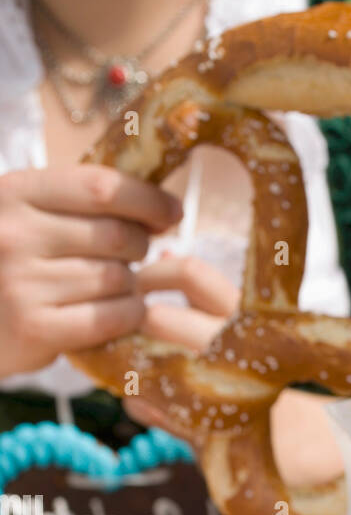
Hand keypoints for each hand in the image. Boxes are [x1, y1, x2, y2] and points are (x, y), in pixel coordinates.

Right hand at [0, 164, 181, 378]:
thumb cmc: (11, 262)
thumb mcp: (29, 216)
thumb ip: (80, 204)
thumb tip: (163, 207)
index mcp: (15, 193)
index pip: (100, 186)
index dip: (147, 198)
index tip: (172, 211)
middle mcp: (15, 234)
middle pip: (116, 235)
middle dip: (141, 246)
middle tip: (136, 255)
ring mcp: (22, 283)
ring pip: (118, 279)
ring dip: (134, 285)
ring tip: (118, 286)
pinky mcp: (35, 328)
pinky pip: (110, 317)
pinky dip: (128, 314)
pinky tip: (122, 311)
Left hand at [123, 252, 239, 430]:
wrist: (270, 435)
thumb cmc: (240, 368)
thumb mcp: (228, 321)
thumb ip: (197, 292)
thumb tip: (163, 251)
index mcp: (241, 314)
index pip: (189, 272)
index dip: (152, 274)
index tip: (135, 285)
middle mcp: (231, 347)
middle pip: (156, 317)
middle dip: (129, 319)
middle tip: (118, 326)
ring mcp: (214, 388)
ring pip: (145, 362)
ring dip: (125, 359)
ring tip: (125, 360)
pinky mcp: (198, 426)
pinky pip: (142, 404)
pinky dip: (136, 400)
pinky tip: (144, 399)